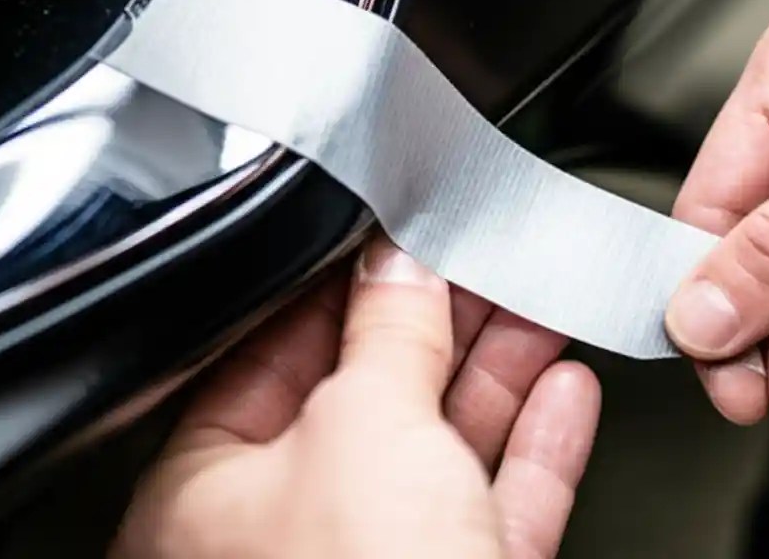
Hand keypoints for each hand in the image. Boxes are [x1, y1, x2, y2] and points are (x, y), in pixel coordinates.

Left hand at [111, 236, 600, 558]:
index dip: (343, 288)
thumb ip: (386, 337)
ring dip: (496, 377)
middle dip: (438, 326)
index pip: (270, 358)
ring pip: (438, 453)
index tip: (397, 239)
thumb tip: (398, 267)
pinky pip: (490, 510)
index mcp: (206, 499)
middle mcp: (281, 541)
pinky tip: (562, 396)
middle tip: (484, 264)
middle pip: (365, 401)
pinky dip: (532, 451)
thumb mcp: (366, 429)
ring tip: (538, 308)